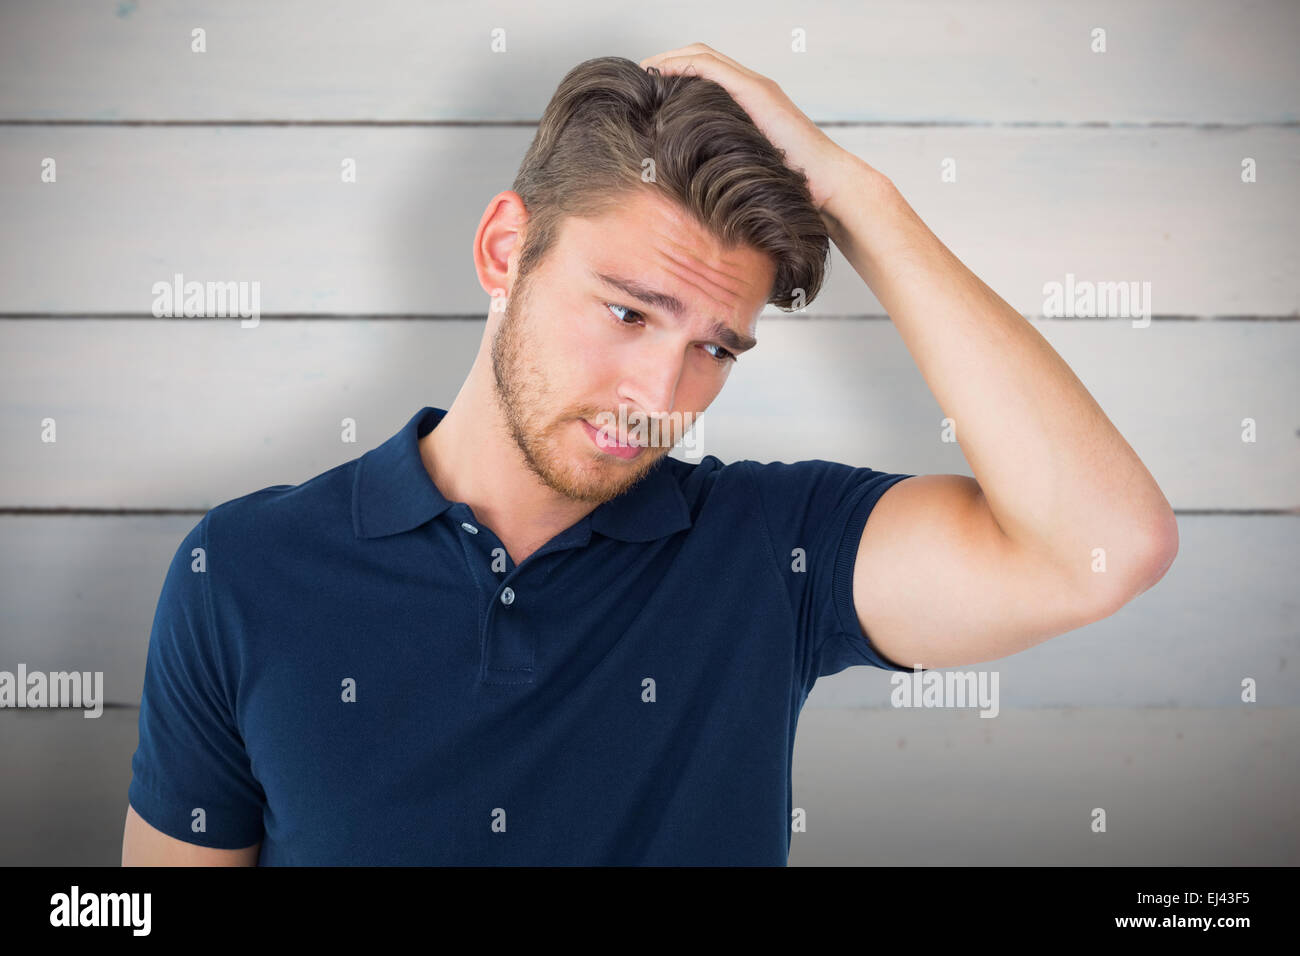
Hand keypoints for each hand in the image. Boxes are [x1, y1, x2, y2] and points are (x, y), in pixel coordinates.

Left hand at [638, 42, 857, 214]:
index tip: (648, 86)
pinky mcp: (758, 93)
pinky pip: (712, 69)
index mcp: (750, 100)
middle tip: (640, 74)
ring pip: (704, 56)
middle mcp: (753, 86)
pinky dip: (684, 66)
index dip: (675, 71)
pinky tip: (662, 75)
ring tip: (645, 72)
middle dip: (667, 60)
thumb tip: (687, 174)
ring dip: (670, 59)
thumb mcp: (746, 166)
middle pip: (701, 56)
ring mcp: (757, 87)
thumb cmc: (789, 184)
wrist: (826, 182)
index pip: (706, 71)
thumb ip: (723, 157)